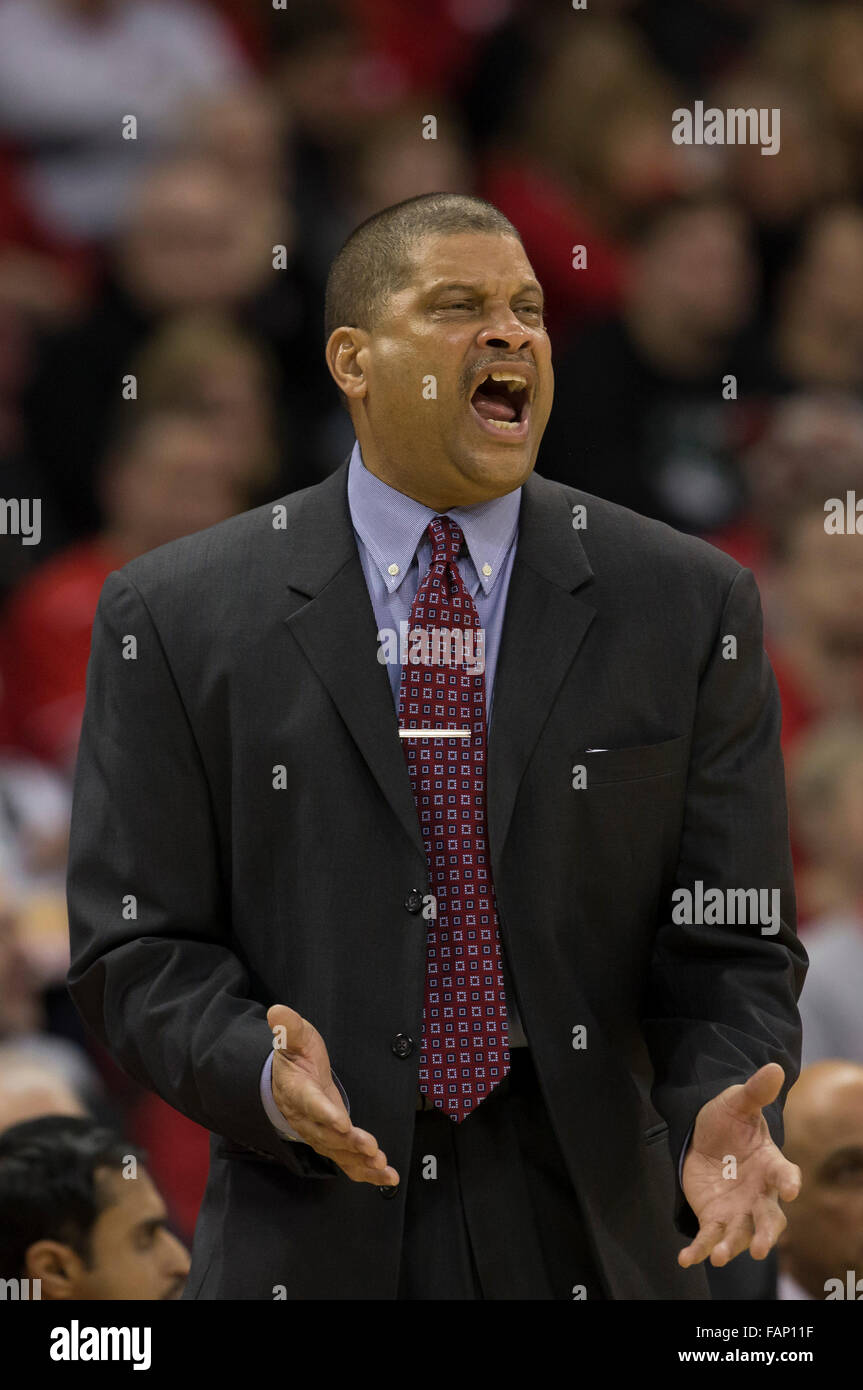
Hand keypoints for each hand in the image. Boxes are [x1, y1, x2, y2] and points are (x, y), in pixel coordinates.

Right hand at [267, 1005, 398, 1186]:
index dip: (325, 1114)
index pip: (311, 1103)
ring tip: (381, 1165)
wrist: (287, 1079)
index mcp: (297, 1090)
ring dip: (360, 1160)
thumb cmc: (295, 1054)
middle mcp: (306, 1118)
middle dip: (349, 1143)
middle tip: (370, 1148)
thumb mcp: (294, 1036)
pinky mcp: (332, 1142)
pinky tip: (387, 1177)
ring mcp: (318, 1133)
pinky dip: (367, 1172)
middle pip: (327, 1134)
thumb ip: (288, 1027)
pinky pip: (347, 1161)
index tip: (341, 1123)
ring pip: (338, 1152)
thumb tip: (276, 1011)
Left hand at [679, 1063, 800, 1267]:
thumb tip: (775, 1067)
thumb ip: (755, 1091)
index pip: (785, 1175)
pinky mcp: (715, 1219)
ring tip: (720, 1257)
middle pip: (770, 1219)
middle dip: (767, 1235)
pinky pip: (710, 1238)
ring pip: (741, 1235)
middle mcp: (760, 1194)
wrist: (705, 1138)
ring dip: (732, 1248)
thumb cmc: (729, 1121)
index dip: (789, 1182)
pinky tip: (685, 1259)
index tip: (791, 1188)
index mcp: (771, 1164)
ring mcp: (738, 1210)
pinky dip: (699, 1251)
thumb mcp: (737, 1102)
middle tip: (762, 1249)